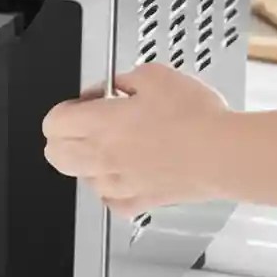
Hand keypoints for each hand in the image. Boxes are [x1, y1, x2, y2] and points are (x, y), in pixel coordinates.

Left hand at [41, 63, 233, 216]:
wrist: (224, 153)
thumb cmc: (195, 116)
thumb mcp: (154, 75)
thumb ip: (125, 78)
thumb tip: (116, 86)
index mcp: (99, 123)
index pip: (52, 122)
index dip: (65, 110)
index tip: (83, 103)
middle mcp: (102, 156)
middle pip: (55, 155)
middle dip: (63, 138)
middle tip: (86, 126)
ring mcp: (119, 183)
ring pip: (82, 178)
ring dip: (90, 163)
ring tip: (114, 147)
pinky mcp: (140, 201)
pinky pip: (112, 201)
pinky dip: (114, 189)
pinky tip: (128, 174)